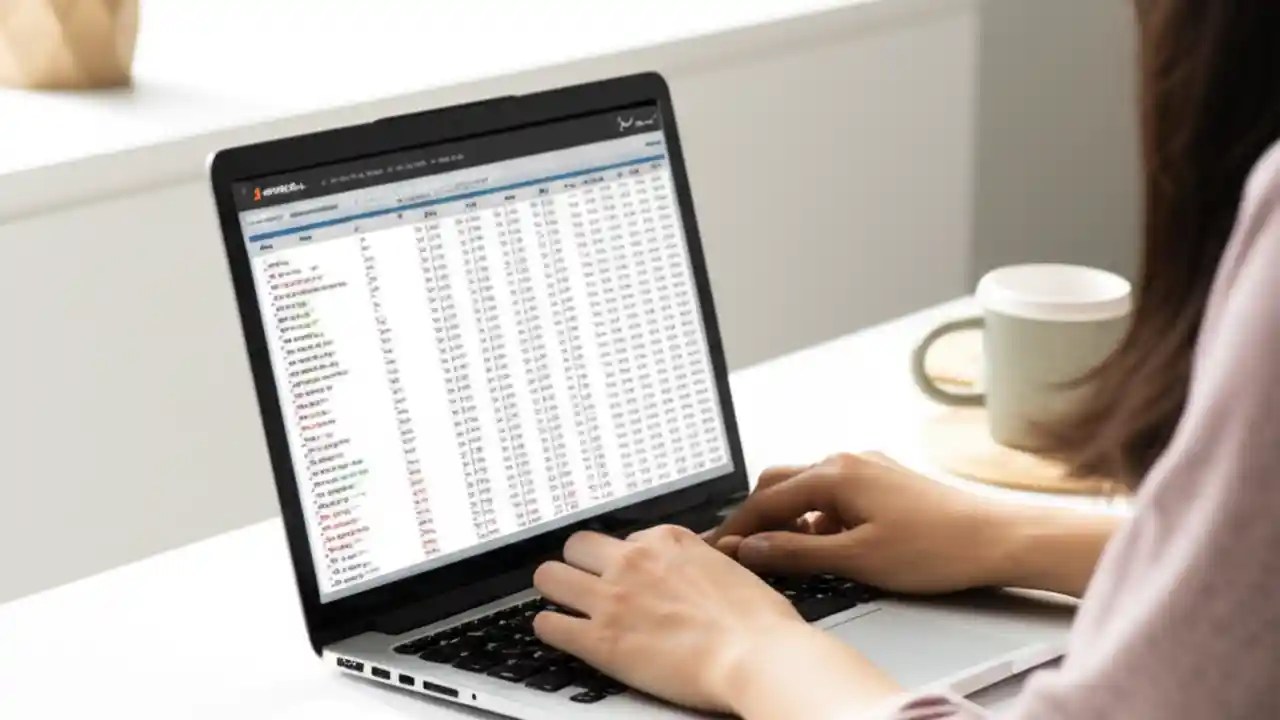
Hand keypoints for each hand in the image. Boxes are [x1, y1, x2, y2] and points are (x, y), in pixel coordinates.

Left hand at [531, 525, 811, 712]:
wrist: (758, 657)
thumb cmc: (758, 622)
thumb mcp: (728, 567)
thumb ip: (696, 561)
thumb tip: (690, 567)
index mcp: (667, 539)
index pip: (624, 538)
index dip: (624, 560)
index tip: (627, 575)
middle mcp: (633, 560)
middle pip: (576, 546)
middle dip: (580, 564)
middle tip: (587, 584)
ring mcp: (612, 598)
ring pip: (549, 576)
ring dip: (555, 590)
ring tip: (565, 604)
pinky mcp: (600, 639)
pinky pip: (548, 624)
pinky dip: (551, 629)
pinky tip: (561, 633)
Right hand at [711, 452, 1017, 593]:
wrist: (997, 539)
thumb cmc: (936, 549)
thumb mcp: (857, 559)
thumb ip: (797, 553)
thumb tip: (752, 549)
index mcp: (835, 474)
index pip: (766, 499)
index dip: (738, 527)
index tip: (717, 549)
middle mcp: (847, 460)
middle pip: (780, 482)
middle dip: (757, 515)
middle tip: (742, 548)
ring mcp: (867, 467)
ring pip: (808, 487)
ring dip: (788, 516)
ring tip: (781, 552)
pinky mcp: (884, 480)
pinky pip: (834, 492)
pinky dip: (816, 515)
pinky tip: (824, 543)